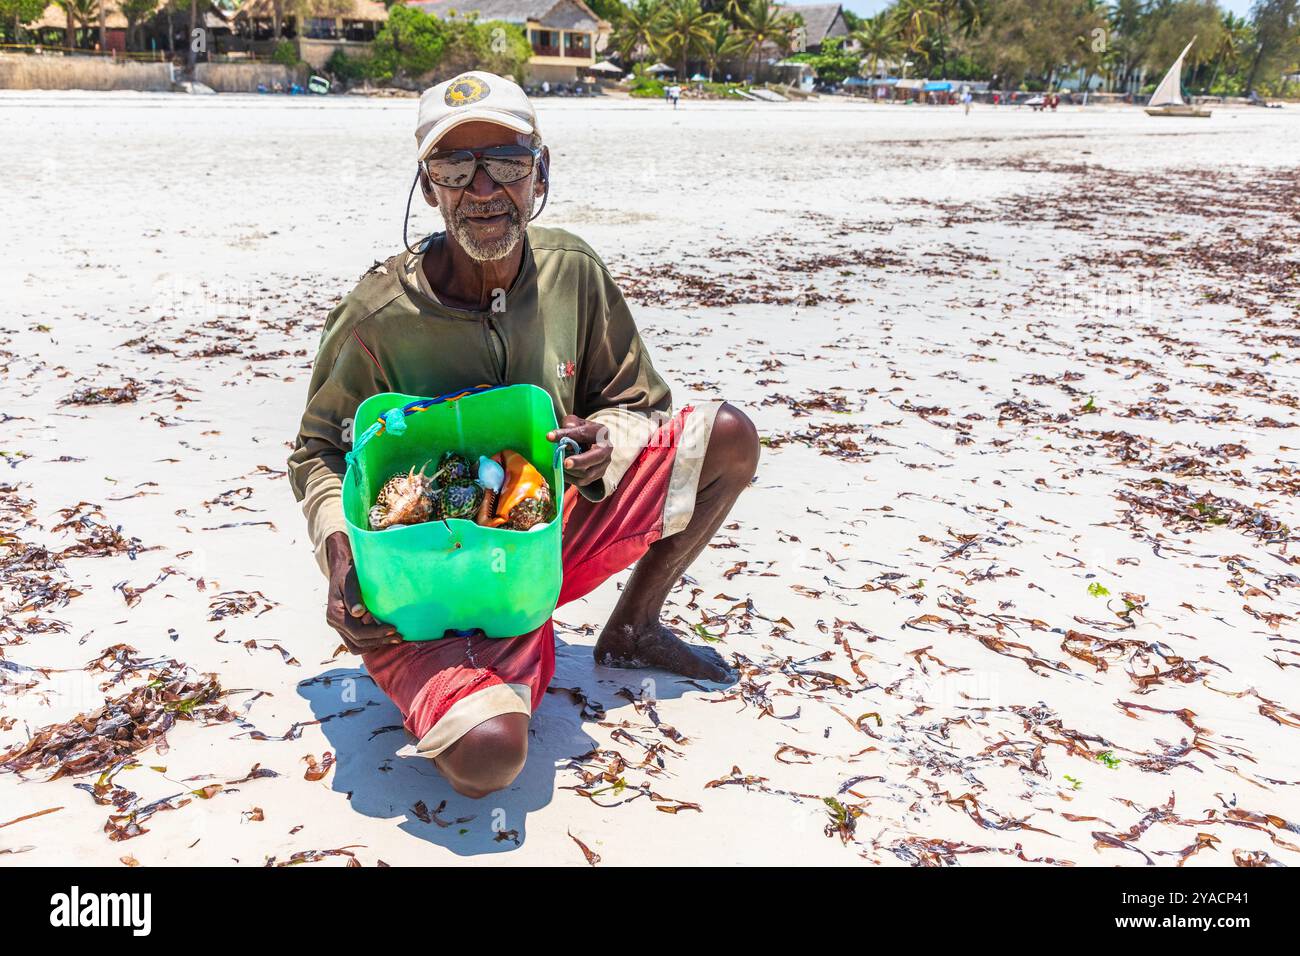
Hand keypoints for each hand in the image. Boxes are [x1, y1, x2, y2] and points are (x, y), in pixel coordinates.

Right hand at [324, 532, 401, 653]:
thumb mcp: (351, 579)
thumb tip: (358, 612)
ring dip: (376, 644)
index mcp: (335, 613)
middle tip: (399, 636)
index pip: (357, 632)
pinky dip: (372, 641)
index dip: (376, 633)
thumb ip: (353, 596)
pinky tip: (385, 634)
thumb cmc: (349, 572)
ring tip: (393, 638)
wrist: (341, 569)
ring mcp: (339, 627)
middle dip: (380, 641)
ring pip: (357, 646)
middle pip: (358, 642)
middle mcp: (335, 623)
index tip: (394, 628)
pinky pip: (358, 642)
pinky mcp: (346, 627)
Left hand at [547, 415, 611, 488]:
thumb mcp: (575, 422)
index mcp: (601, 432)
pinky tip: (562, 471)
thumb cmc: (581, 431)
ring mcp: (604, 463)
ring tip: (558, 464)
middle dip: (579, 461)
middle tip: (565, 463)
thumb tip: (561, 436)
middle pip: (595, 457)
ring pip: (587, 472)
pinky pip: (583, 481)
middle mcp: (606, 448)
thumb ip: (568, 425)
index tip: (549, 437)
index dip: (567, 435)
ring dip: (570, 470)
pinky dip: (570, 478)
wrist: (592, 443)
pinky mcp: (598, 475)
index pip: (583, 433)